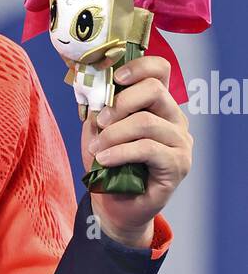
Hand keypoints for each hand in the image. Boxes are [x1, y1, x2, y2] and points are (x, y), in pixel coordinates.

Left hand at [80, 54, 191, 246]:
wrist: (114, 206)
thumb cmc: (109, 166)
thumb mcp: (97, 132)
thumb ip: (100, 110)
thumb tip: (94, 90)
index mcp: (158, 105)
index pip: (160, 71)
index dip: (138, 67)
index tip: (115, 78)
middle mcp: (174, 119)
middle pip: (154, 90)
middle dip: (120, 104)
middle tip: (101, 122)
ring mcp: (180, 141)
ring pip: (146, 122)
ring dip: (114, 134)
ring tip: (97, 149)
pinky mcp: (178, 164)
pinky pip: (148, 149)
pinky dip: (121, 152)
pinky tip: (106, 160)